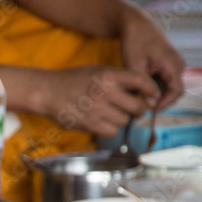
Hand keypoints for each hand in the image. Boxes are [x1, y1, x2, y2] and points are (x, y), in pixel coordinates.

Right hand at [44, 65, 160, 136]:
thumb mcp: (97, 70)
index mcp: (109, 75)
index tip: (153, 96)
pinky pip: (112, 131)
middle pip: (137, 107)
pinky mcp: (89, 124)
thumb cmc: (73, 80)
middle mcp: (105, 92)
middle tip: (133, 109)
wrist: (47, 91)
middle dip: (138, 110)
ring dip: (122, 119)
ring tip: (112, 115)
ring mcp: (97, 109)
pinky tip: (103, 122)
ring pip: (125, 121)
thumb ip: (118, 78)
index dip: (152, 90)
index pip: (141, 81)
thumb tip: (142, 92)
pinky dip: (111, 129)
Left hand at [120, 15, 185, 110]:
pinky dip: (157, 86)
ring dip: (159, 93)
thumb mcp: (134, 65)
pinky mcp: (171, 63)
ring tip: (140, 96)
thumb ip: (143, 85)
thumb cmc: (134, 43)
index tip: (151, 110)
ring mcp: (176, 63)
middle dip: (161, 100)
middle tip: (143, 106)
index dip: (165, 103)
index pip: (176, 91)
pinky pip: (168, 80)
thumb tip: (151, 104)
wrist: (136, 26)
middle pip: (175, 90)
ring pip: (171, 86)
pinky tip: (143, 87)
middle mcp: (178, 64)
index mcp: (172, 64)